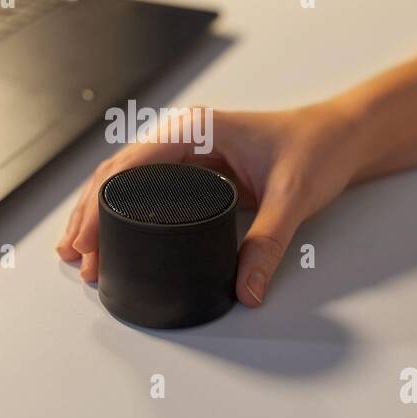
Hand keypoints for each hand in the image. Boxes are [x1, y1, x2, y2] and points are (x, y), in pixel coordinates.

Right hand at [56, 102, 357, 305]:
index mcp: (196, 129)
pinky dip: (120, 213)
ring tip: (77, 254)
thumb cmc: (317, 147)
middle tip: (76, 256)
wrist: (340, 137)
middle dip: (89, 214)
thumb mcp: (293, 197)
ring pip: (123, 181)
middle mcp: (183, 137)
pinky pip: (144, 190)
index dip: (102, 203)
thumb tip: (245, 288)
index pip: (131, 165)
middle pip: (116, 173)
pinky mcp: (192, 171)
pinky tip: (107, 237)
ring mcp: (184, 153)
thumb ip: (268, 243)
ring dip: (97, 214)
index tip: (89, 238)